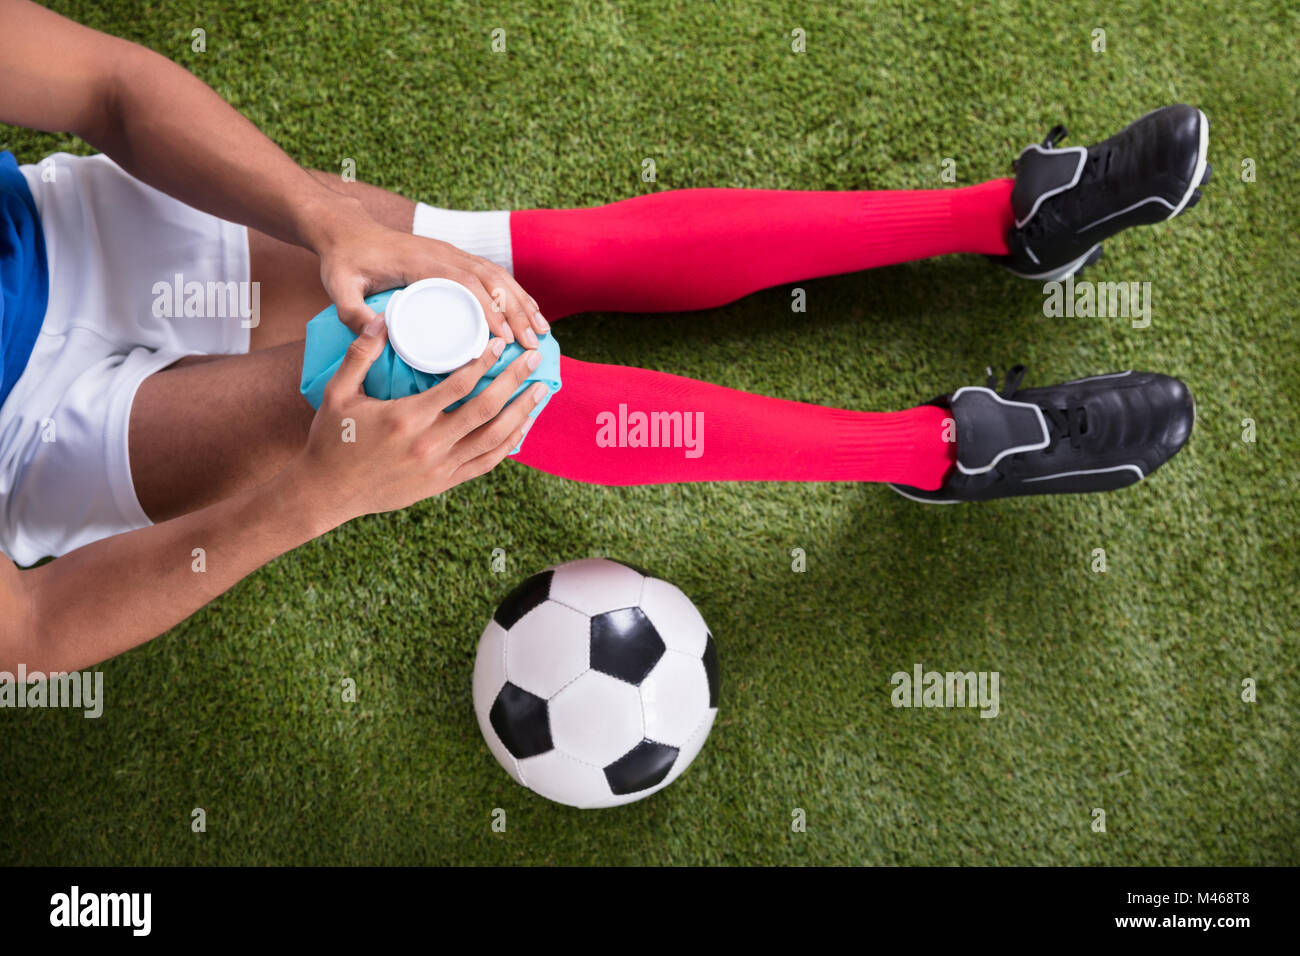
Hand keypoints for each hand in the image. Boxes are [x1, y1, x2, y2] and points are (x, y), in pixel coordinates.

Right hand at [292, 318, 546, 523]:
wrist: (327, 492)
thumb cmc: (331, 438)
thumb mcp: (337, 392)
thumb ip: (360, 354)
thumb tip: (382, 319)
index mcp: (406, 418)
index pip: (458, 384)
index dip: (484, 361)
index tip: (500, 343)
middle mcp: (429, 444)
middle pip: (486, 408)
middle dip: (515, 381)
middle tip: (535, 359)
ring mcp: (439, 467)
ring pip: (493, 438)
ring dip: (521, 412)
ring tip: (541, 390)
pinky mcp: (443, 483)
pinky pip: (485, 463)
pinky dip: (508, 444)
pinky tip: (522, 426)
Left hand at [314, 200, 548, 346]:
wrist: (347, 229)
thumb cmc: (343, 260)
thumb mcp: (337, 286)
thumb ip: (351, 311)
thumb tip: (377, 333)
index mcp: (422, 261)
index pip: (466, 283)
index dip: (489, 310)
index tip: (504, 338)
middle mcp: (444, 253)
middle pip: (491, 281)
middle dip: (516, 313)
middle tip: (532, 344)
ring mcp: (452, 253)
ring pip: (498, 276)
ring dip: (522, 303)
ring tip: (542, 332)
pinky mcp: (454, 257)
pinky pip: (492, 274)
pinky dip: (514, 293)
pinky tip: (529, 312)